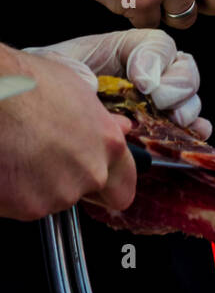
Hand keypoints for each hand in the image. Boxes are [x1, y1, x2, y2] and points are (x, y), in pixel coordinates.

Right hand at [0, 46, 135, 219]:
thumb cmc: (28, 85)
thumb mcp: (77, 91)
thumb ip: (102, 121)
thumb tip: (121, 128)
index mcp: (108, 144)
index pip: (124, 187)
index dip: (111, 186)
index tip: (103, 186)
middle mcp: (91, 173)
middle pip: (85, 192)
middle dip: (69, 180)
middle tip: (47, 156)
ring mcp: (60, 193)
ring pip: (52, 198)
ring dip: (39, 184)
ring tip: (22, 152)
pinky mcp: (28, 207)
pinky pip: (23, 205)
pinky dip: (15, 192)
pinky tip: (9, 163)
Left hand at [25, 29, 211, 137]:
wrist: (37, 112)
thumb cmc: (47, 86)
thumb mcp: (56, 68)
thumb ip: (73, 70)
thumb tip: (93, 85)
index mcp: (126, 50)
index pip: (157, 44)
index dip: (156, 60)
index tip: (143, 81)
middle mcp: (148, 73)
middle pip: (182, 68)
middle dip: (177, 85)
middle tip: (159, 100)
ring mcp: (156, 102)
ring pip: (189, 97)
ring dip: (188, 109)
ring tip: (175, 121)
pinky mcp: (158, 129)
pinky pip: (189, 127)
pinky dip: (194, 132)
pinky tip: (191, 136)